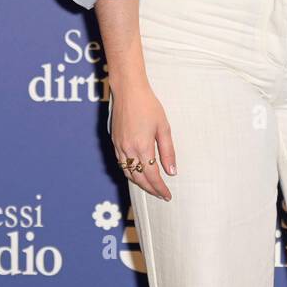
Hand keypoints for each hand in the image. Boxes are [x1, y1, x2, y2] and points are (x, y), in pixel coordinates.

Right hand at [111, 82, 176, 201]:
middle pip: (139, 178)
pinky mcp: (114, 141)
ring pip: (128, 173)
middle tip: (161, 194)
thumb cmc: (148, 105)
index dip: (160, 188)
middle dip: (151, 189)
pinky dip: (130, 172)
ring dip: (140, 182)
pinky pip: (121, 163)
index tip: (167, 195)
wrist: (128, 90)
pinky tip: (138, 172)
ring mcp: (119, 146)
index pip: (152, 176)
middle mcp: (128, 149)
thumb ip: (168, 151)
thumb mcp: (164, 127)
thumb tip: (171, 171)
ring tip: (151, 186)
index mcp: (142, 146)